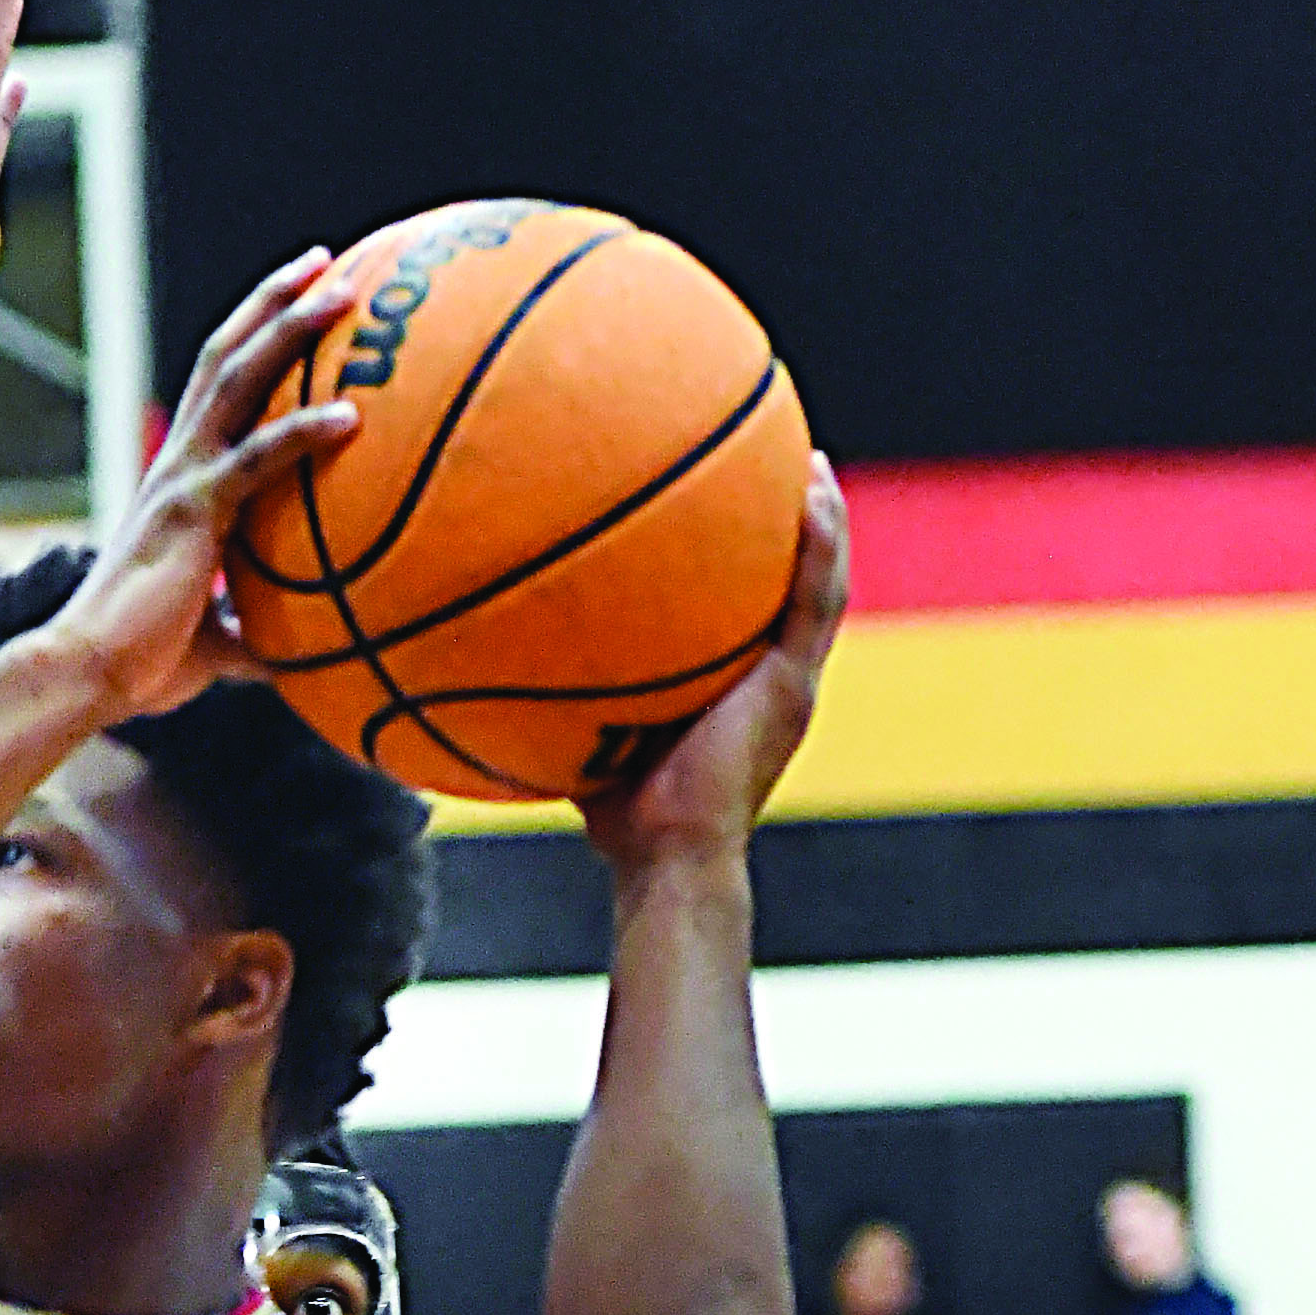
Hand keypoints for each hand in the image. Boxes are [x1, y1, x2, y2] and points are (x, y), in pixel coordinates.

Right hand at [53, 250, 360, 715]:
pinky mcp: (196, 511)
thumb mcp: (214, 643)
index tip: (296, 303)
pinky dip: (304, 430)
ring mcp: (183, 479)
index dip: (253, 341)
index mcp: (178, 482)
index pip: (215, 389)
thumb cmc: (143, 666)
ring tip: (344, 290)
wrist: (89, 674)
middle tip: (325, 262)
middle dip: (274, 301)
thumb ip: (254, 636)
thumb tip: (301, 664)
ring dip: (291, 328)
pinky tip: (351, 415)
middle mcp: (177, 464)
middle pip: (226, 356)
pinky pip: (259, 459)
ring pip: (240, 378)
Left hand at [579, 454, 849, 866]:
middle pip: (794, 586)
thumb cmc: (618, 811)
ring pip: (822, 586)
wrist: (665, 855)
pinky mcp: (793, 688)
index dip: (754, 555)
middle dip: (797, 524)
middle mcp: (770, 678)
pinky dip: (821, 549)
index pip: (751, 608)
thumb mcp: (587, 727)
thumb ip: (566, 683)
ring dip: (824, 521)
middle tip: (790, 459)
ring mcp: (789, 683)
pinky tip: (814, 497)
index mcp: (735, 685)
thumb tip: (491, 639)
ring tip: (815, 463)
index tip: (736, 496)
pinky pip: (816, 604)